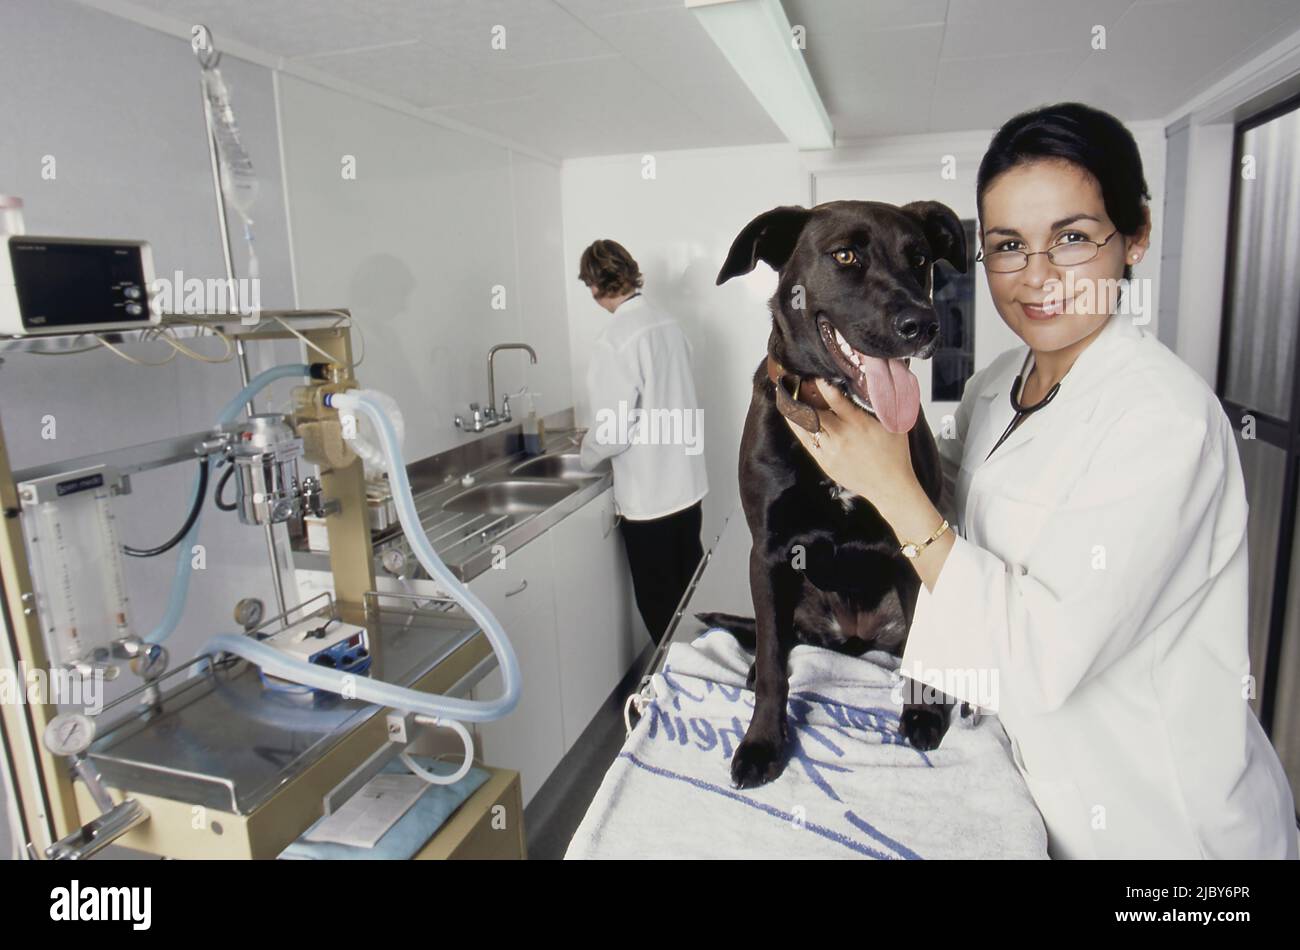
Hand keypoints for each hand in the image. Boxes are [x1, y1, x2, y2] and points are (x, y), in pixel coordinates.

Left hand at [784, 378, 918, 514]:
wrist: (890, 486)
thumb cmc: (895, 453)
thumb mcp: (894, 424)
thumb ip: (882, 405)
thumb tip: (878, 385)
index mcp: (857, 423)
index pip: (834, 398)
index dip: (822, 386)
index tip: (815, 377)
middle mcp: (841, 436)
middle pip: (813, 412)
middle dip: (801, 397)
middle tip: (793, 384)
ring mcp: (831, 451)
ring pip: (805, 428)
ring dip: (794, 413)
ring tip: (785, 399)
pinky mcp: (826, 463)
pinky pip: (807, 443)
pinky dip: (799, 429)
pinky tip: (793, 420)